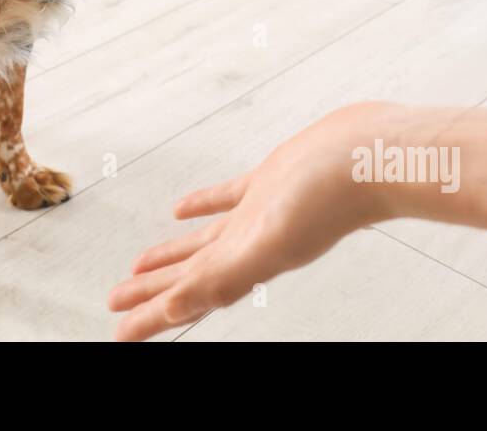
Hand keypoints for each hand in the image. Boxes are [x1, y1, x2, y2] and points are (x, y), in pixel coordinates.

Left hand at [107, 102, 397, 341]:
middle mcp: (250, 244)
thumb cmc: (329, 202)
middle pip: (189, 275)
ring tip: (140, 265)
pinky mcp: (268, 182)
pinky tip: (182, 209)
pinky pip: (225, 200)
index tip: (121, 332)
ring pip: (203, 242)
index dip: (151, 317)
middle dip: (152, 290)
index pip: (187, 298)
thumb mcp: (268, 243)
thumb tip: (175, 310)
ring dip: (173, 254)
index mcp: (245, 263)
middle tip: (116, 301)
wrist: (370, 155)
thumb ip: (224, 277)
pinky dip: (202, 206)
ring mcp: (258, 213)